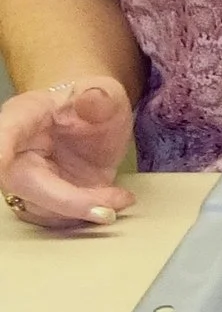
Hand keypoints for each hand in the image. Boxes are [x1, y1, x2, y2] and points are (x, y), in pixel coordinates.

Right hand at [0, 78, 136, 230]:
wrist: (95, 117)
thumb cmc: (94, 101)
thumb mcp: (106, 94)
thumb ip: (101, 98)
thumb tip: (92, 99)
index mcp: (23, 115)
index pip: (5, 133)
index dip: (1, 147)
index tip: (0, 162)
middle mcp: (14, 150)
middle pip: (23, 182)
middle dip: (67, 201)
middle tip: (109, 209)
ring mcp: (25, 177)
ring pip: (39, 207)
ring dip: (81, 210)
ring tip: (120, 198)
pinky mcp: (41, 197)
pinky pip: (53, 217)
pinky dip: (84, 215)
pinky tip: (114, 201)